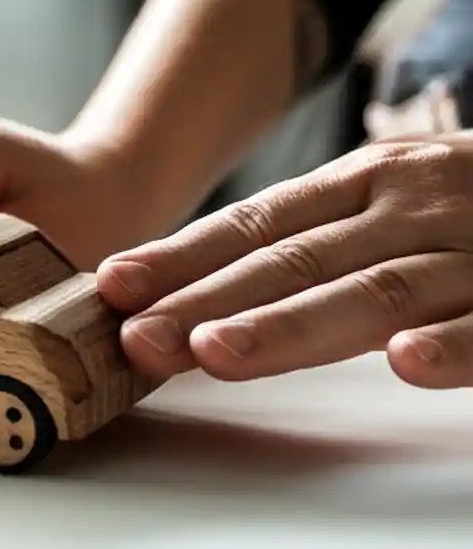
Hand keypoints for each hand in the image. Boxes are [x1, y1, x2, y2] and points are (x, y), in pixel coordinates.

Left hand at [97, 132, 472, 388]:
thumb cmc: (468, 208)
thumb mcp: (386, 202)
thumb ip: (308, 238)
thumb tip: (189, 283)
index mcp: (368, 183)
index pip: (257, 223)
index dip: (182, 257)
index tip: (112, 287)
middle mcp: (416, 206)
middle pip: (296, 260)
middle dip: (208, 301)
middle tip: (137, 338)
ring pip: (379, 292)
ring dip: (294, 325)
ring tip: (216, 354)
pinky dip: (459, 345)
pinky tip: (407, 365)